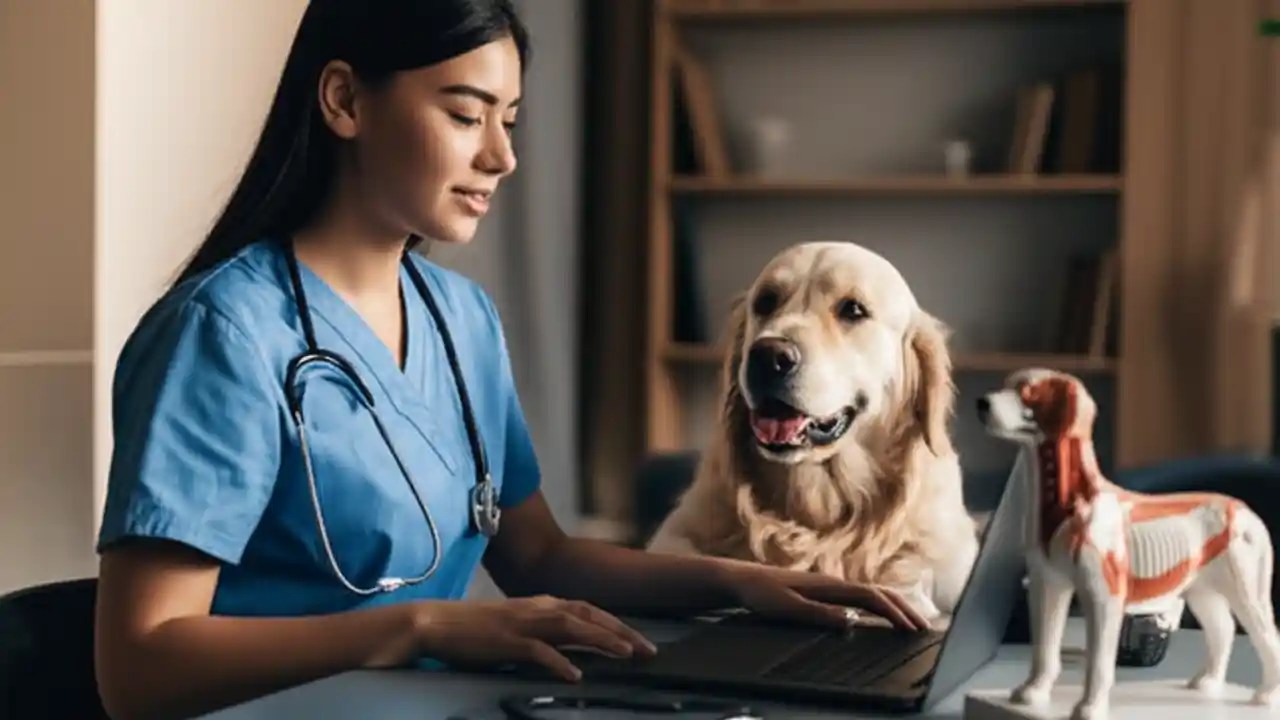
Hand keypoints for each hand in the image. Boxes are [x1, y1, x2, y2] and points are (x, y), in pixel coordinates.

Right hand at [413, 594, 657, 681]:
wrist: (436, 623)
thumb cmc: (475, 629)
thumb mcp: (516, 626)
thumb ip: (544, 634)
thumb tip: (572, 653)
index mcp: (541, 604)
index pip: (588, 609)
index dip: (616, 624)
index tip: (639, 641)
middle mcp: (537, 608)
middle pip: (589, 615)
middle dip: (621, 632)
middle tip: (648, 650)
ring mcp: (522, 623)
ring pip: (571, 627)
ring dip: (601, 640)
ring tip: (626, 654)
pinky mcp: (506, 640)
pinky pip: (538, 650)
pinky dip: (559, 661)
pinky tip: (576, 674)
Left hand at [715, 563, 932, 631]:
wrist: (741, 579)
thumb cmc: (760, 593)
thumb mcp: (786, 607)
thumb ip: (818, 614)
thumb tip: (852, 620)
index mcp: (829, 585)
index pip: (872, 597)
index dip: (894, 613)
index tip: (911, 629)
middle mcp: (834, 582)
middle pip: (879, 592)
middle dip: (904, 609)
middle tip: (925, 628)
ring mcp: (831, 585)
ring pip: (872, 593)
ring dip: (896, 606)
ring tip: (913, 623)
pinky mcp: (825, 591)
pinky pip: (861, 597)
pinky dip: (880, 606)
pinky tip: (883, 616)